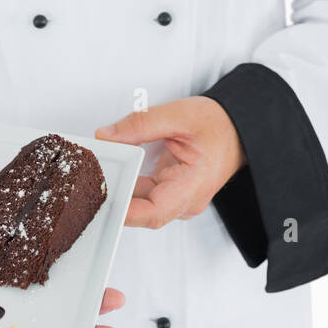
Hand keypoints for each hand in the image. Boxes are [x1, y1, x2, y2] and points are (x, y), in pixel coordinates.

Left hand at [95, 96, 245, 229]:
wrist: (237, 128)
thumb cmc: (218, 125)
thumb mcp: (178, 115)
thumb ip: (141, 124)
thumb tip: (108, 136)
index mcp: (193, 186)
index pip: (154, 212)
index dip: (126, 212)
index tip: (102, 200)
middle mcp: (185, 201)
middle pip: (142, 210)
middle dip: (115, 196)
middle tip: (89, 178)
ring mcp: (177, 199)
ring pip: (139, 203)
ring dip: (119, 188)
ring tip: (99, 170)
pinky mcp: (170, 193)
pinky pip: (143, 194)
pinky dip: (127, 182)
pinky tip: (114, 169)